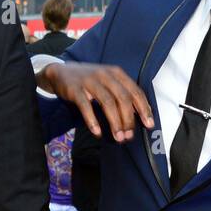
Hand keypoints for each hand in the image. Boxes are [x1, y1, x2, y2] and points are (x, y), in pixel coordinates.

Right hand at [39, 61, 153, 142]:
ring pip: (107, 103)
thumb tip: (140, 114)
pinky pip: (85, 106)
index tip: (149, 125)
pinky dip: (92, 120)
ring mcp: (89, 81)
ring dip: (114, 122)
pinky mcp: (75, 89)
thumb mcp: (108, 81)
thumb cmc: (90, 81)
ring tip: (118, 137)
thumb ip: (122, 93)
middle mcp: (105, 75)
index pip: (135, 91)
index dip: (144, 109)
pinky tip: (97, 132)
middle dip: (128, 120)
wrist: (61, 72)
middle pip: (123, 98)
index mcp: (117, 73)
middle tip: (129, 136)